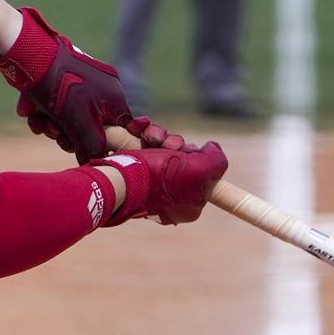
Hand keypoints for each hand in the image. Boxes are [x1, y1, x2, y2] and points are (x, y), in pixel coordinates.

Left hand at [0, 7, 130, 161]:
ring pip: (66, 115)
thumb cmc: (61, 87)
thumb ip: (92, 148)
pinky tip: (27, 109)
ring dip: (48, 123)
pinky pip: (54, 102)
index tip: (78, 146)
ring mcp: (80, 80)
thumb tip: (94, 162)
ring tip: (36, 119)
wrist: (29, 52)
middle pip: (87, 126)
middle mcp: (102, 87)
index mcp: (114, 98)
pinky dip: (41, 109)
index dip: (96, 143)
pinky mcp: (60, 76)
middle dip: (65, 132)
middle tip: (52, 131)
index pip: (116, 131)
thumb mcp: (81, 124)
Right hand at [93, 138, 227, 225]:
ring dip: (157, 135)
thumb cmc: (160, 178)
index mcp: (187, 205)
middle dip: (173, 144)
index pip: (201, 175)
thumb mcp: (202, 170)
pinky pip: (141, 146)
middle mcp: (169, 198)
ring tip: (149, 137)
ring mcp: (148, 186)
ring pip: (160, 149)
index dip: (196, 158)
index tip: (190, 152)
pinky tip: (138, 129)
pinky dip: (140, 133)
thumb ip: (216, 160)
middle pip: (180, 159)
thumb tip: (212, 149)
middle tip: (167, 145)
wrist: (117, 181)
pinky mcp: (129, 171)